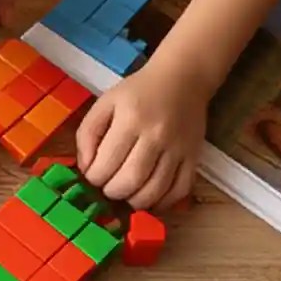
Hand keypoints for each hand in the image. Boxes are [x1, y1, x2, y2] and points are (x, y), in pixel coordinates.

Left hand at [76, 62, 209, 209]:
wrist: (182, 79)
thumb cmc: (138, 92)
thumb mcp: (104, 104)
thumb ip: (87, 134)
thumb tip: (85, 169)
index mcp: (130, 120)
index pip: (105, 165)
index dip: (93, 178)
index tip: (93, 175)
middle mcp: (156, 136)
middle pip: (130, 181)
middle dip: (112, 192)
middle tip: (108, 187)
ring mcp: (178, 149)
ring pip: (155, 191)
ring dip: (134, 201)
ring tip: (126, 194)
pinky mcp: (195, 157)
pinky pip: (180, 190)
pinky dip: (163, 202)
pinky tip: (150, 197)